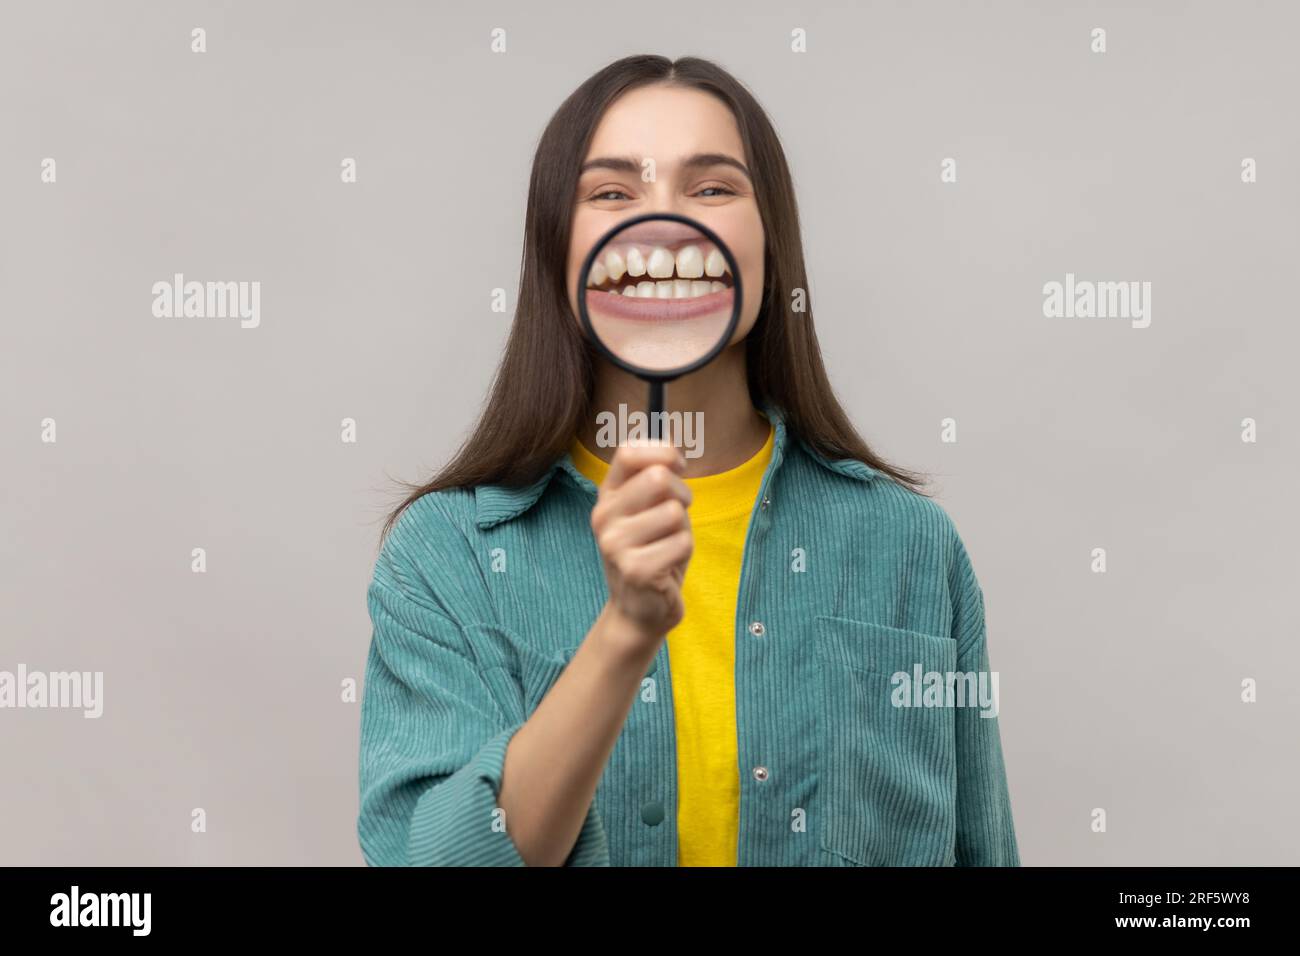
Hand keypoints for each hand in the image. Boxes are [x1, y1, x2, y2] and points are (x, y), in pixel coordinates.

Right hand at [590, 441, 692, 647]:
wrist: (638, 610)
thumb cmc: (652, 552)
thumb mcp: (649, 511)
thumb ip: (656, 480)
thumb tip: (672, 453)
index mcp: (607, 496)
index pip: (629, 452)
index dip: (663, 452)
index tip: (677, 467)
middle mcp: (603, 517)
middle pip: (658, 478)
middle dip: (682, 494)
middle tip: (677, 516)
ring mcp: (615, 544)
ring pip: (673, 512)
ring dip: (683, 528)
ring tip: (668, 545)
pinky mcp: (636, 569)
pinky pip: (681, 542)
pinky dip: (684, 552)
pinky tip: (668, 566)